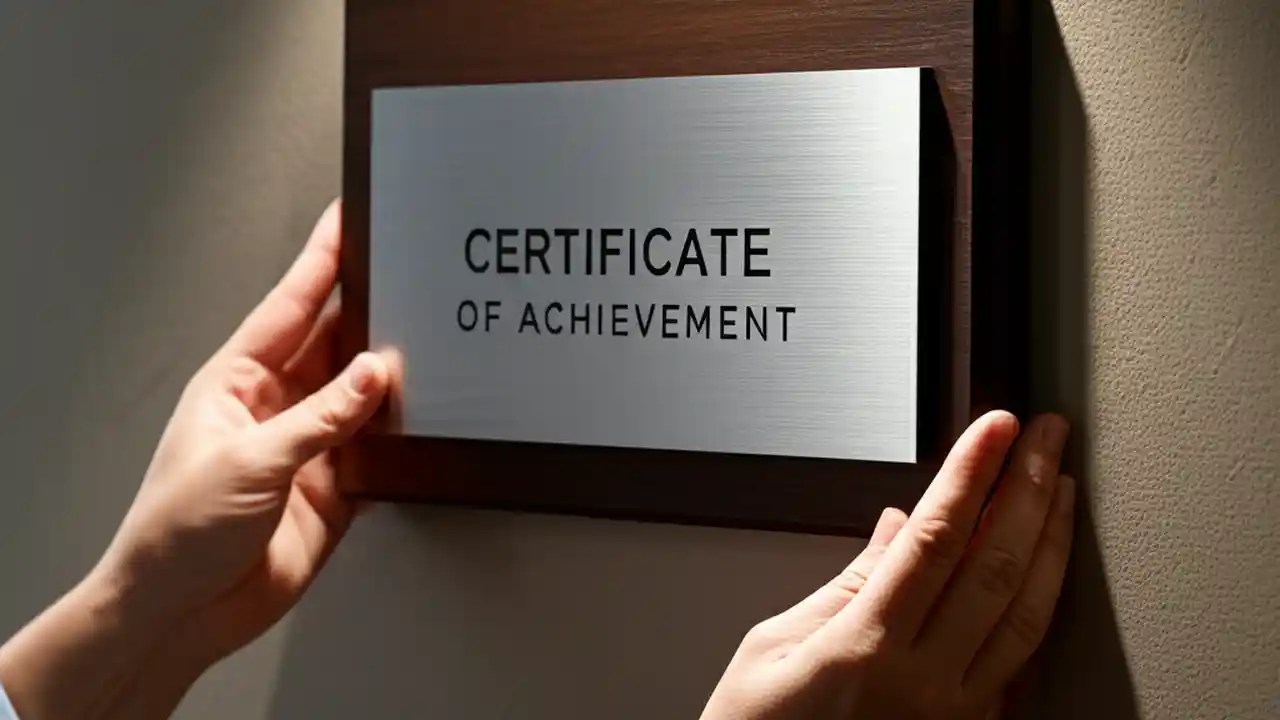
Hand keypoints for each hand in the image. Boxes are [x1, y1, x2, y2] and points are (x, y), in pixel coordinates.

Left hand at [0, 199, 390, 718]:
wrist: (180, 612)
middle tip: (413, 280)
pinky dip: (399, 437)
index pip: (290, 306)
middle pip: (333, 345)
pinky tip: (420, 420)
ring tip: (429, 349)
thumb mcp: (249, 461)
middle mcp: (275, 407)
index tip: (351, 221)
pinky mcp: (332, 490)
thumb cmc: (177, 532)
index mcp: (236, 381)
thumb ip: (320, 418)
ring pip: (361, 397)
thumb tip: (374, 375)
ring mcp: (305, 448)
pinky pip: (375, 450)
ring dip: (391, 380)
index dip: (322, 262)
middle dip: (371, 314)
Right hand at [701, 412, 1074, 719]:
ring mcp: (955, 713)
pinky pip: (1019, 663)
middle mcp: (923, 684)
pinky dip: (1039, 608)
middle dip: (1026, 489)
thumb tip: (895, 529)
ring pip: (1026, 615)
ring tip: (1059, 488)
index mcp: (865, 651)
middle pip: (995, 567)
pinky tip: (1047, 572)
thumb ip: (842, 586)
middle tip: (1044, 436)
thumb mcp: (772, 650)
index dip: (970, 475)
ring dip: (1050, 542)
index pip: (936, 540)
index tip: (993, 429)